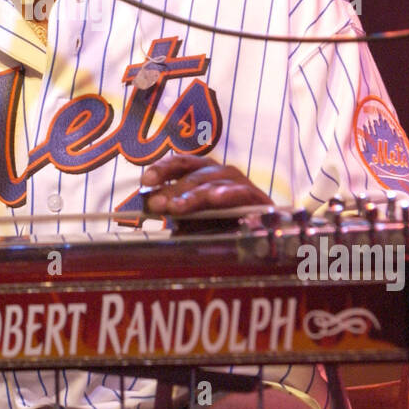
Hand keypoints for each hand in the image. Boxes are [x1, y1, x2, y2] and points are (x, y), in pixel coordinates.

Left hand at [140, 154, 271, 231]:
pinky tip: (215, 198)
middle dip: (173, 189)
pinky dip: (228, 194)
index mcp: (205, 175)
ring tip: (177, 208)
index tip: (146, 181)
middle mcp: (222, 175)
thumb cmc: (223, 231)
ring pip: (214, 183)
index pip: (182, 163)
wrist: (262, 245)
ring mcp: (241, 185)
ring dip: (193, 195)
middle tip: (156, 204)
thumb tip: (151, 205)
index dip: (163, 168)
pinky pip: (242, 193)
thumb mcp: (193, 222)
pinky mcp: (258, 200)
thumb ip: (176, 212)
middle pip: (195, 174)